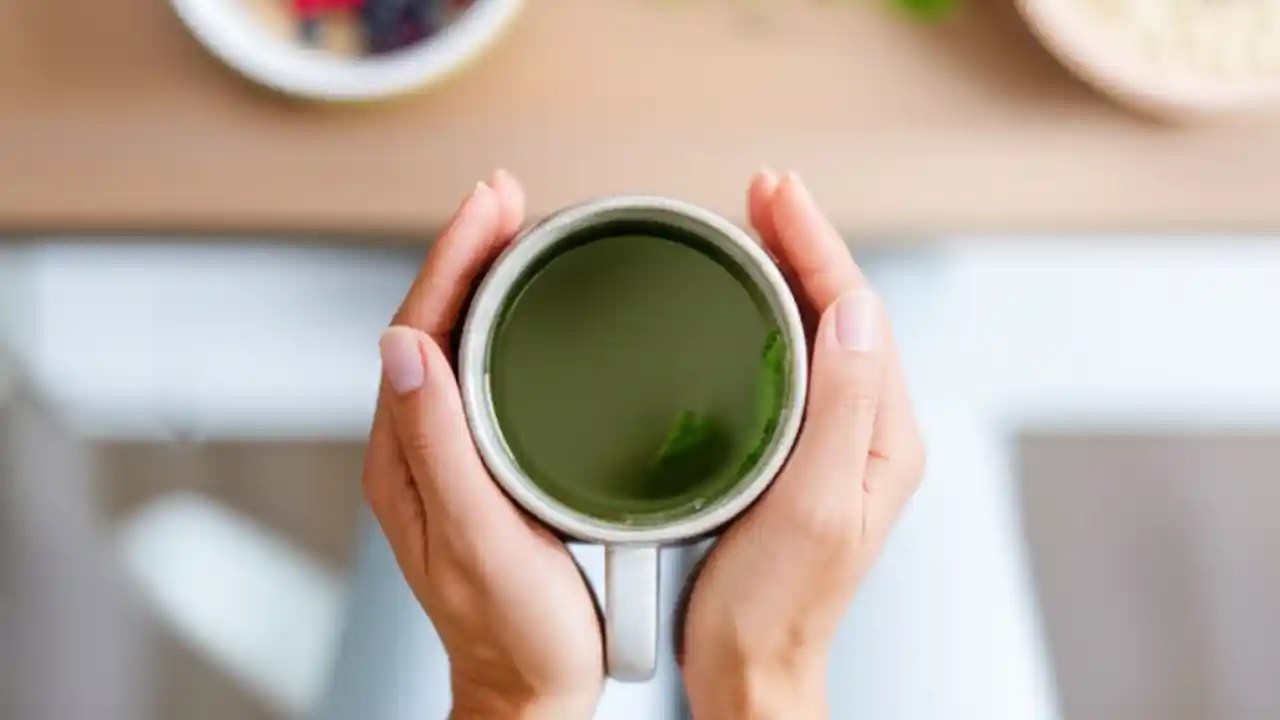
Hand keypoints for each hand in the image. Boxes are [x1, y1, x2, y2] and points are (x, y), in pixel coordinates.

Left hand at [362, 171, 602, 719]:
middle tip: (511, 198)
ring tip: (523, 231)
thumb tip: (403, 343)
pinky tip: (538, 309)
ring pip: (461, 342)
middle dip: (468, 251)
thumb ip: (439, 444)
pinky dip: (509, 324)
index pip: (417, 328)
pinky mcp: (485, 462)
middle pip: (436, 322)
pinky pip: (488, 372)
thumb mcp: (477, 538)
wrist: (533, 688)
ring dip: (487, 279)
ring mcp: (451, 452)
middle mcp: (418, 445)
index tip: (492, 204)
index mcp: (403, 455)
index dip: (452, 258)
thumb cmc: (514, 630)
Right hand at [680, 171, 925, 718]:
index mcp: (882, 437)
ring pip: (818, 331)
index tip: (775, 194)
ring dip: (788, 270)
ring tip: (750, 225)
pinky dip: (767, 315)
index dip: (818, 243)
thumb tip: (854, 308)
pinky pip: (790, 363)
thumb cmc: (773, 608)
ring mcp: (831, 441)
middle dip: (804, 241)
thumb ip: (838, 409)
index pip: (858, 312)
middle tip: (759, 192)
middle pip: (842, 310)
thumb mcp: (812, 507)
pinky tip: (739, 301)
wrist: (748, 672)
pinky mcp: (795, 453)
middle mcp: (866, 431)